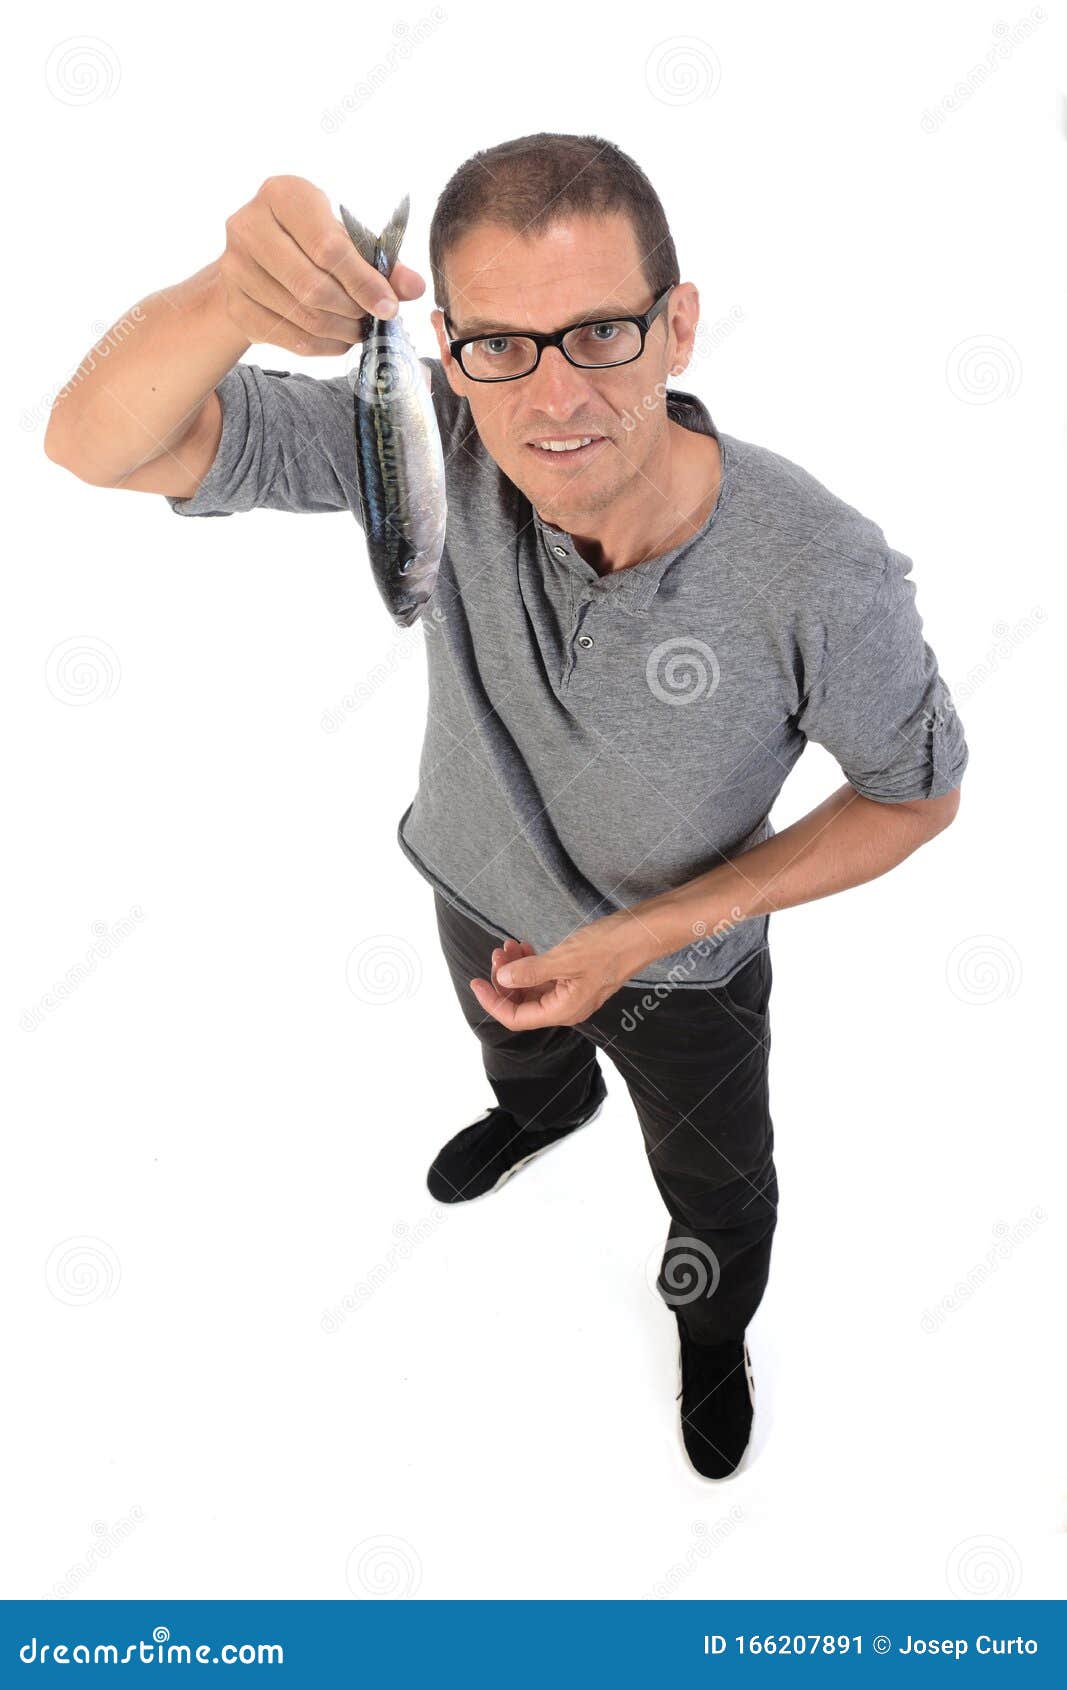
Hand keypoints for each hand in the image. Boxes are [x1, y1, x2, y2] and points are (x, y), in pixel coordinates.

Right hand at [219, 174, 426, 354]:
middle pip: (312, 286)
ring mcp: (234, 267)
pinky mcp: (234, 304)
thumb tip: (415, 287)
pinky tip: (338, 339)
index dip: (363, 281)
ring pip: (301, 316)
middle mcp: (248, 226)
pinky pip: (288, 338)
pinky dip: (322, 346)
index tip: (389, 306)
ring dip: (340, 331)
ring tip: (358, 328)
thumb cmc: (311, 241)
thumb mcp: (346, 238)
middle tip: (372, 319)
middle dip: (351, 310)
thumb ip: (382, 261)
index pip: (327, 246)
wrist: (258, 260)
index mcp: (282, 195)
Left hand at [469, 914, 645, 1029]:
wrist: (644, 933)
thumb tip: (502, 978)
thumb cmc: (610, 946)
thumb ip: (530, 971)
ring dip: (517, 968)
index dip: (493, 1001)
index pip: (516, 1018)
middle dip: (505, 979)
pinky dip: (532, 963)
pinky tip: (526, 947)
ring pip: (533, 988)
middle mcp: (567, 1007)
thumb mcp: (564, 958)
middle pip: (523, 1003)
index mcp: (564, 1011)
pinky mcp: (578, 977)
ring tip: (510, 945)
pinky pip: (546, 977)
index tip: (475, 981)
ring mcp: (573, 993)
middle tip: (498, 952)